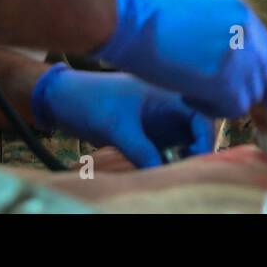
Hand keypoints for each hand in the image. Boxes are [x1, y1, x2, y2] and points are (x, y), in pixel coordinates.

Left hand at [30, 64, 212, 167]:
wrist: (61, 100)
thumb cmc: (90, 102)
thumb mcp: (116, 127)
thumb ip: (141, 150)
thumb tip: (163, 174)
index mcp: (165, 92)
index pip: (200, 114)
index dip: (205, 136)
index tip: (196, 158)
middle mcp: (166, 105)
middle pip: (196, 128)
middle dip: (197, 149)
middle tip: (189, 170)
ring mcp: (157, 119)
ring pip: (182, 140)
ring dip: (184, 156)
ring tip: (178, 174)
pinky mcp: (146, 133)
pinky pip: (166, 148)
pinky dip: (168, 160)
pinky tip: (162, 172)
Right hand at [92, 0, 266, 117]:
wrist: (131, 21)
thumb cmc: (151, 17)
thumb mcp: (200, 11)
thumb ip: (224, 31)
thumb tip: (234, 59)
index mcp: (241, 12)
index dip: (265, 75)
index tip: (263, 93)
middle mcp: (247, 32)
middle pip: (264, 75)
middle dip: (248, 92)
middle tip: (226, 102)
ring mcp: (239, 56)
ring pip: (248, 95)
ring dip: (224, 100)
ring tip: (192, 90)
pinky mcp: (225, 81)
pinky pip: (231, 108)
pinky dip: (210, 109)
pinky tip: (186, 96)